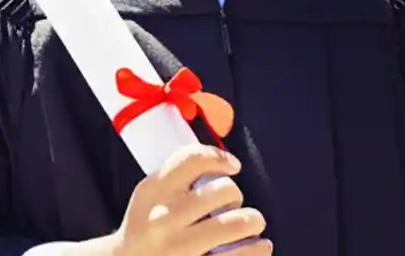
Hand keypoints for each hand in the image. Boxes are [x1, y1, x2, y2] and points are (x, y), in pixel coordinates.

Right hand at [81, 145, 270, 255]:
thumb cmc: (145, 228)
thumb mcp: (148, 195)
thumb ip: (177, 176)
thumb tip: (222, 161)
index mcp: (154, 192)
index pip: (193, 159)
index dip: (220, 158)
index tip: (232, 166)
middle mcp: (164, 219)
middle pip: (223, 190)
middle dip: (236, 195)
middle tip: (232, 205)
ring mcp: (180, 249)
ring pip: (237, 223)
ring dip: (252, 221)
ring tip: (250, 225)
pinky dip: (258, 250)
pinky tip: (259, 246)